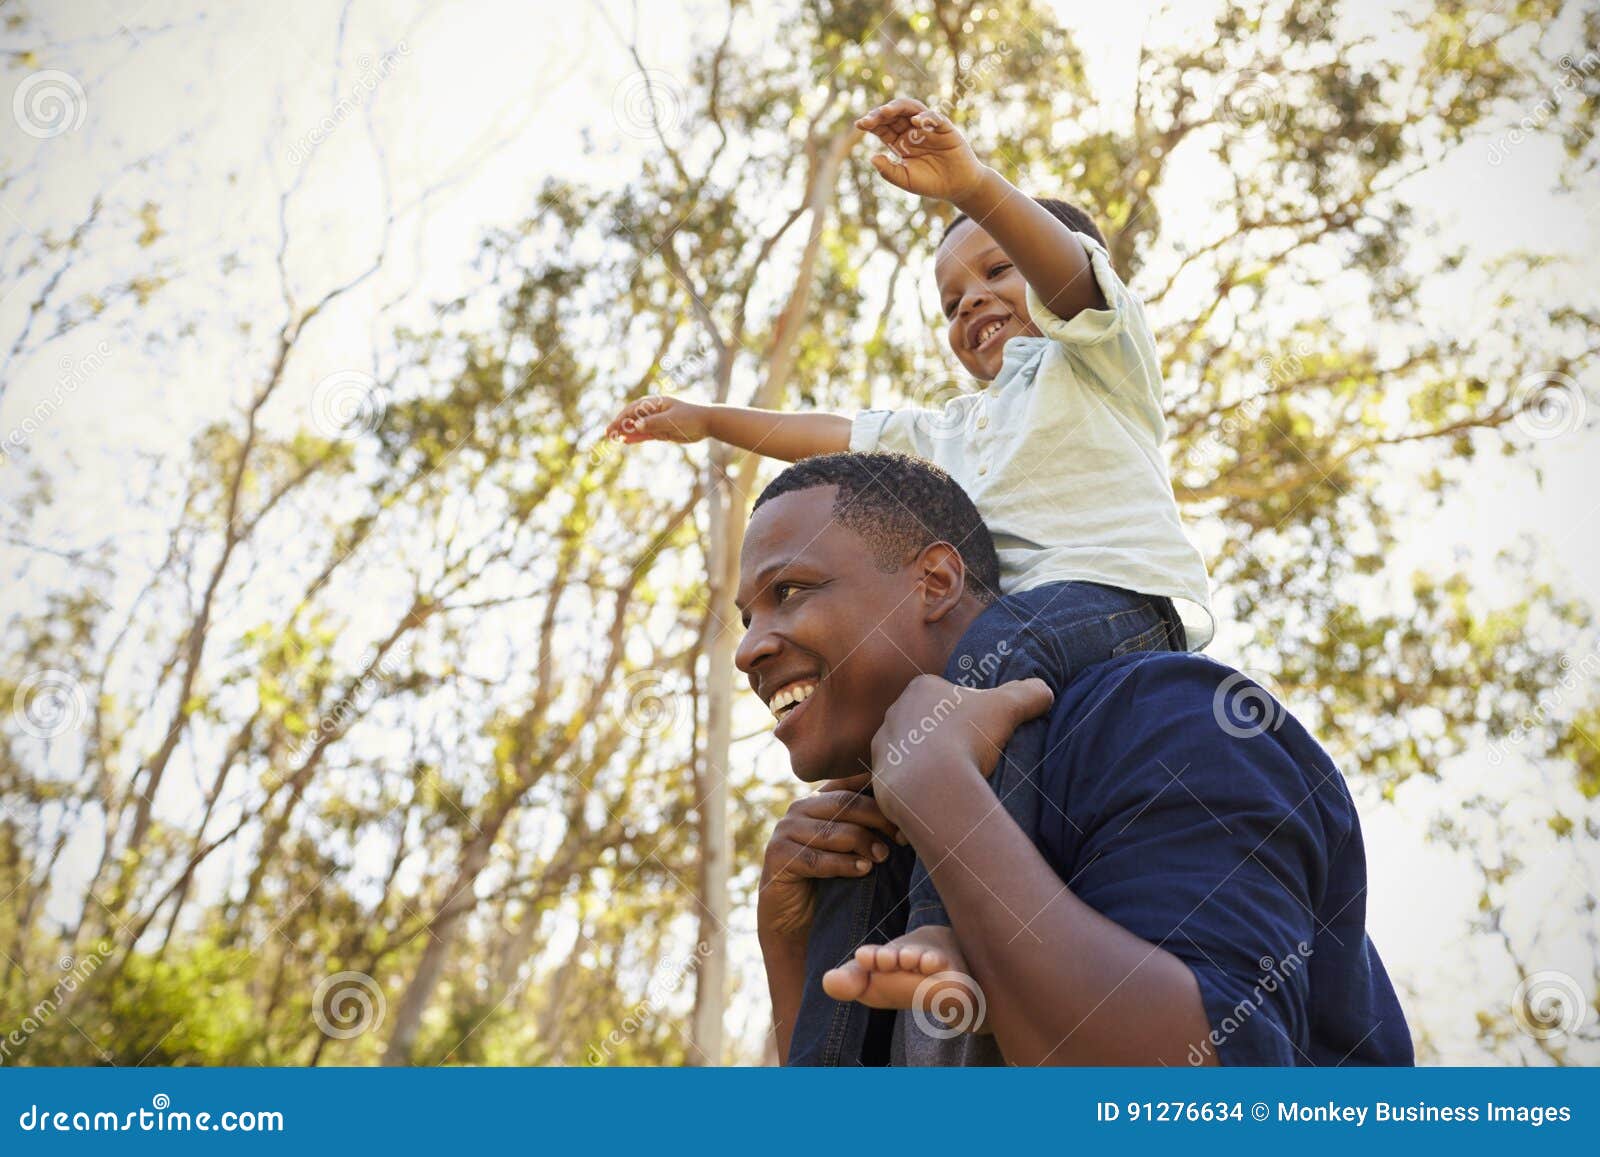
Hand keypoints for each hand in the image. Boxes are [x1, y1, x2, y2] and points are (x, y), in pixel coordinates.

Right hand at [604, 395, 710, 443]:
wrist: (708, 423)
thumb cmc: (691, 417)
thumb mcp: (672, 420)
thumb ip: (654, 423)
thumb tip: (635, 426)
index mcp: (655, 403)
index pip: (633, 410)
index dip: (621, 418)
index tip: (612, 427)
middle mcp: (654, 410)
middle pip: (632, 417)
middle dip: (619, 425)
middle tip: (608, 434)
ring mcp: (657, 420)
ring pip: (637, 426)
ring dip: (626, 432)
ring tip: (613, 438)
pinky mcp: (662, 430)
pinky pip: (645, 434)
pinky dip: (636, 437)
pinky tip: (626, 441)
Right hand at [758, 773, 904, 943]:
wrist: (794, 920)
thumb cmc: (831, 881)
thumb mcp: (851, 849)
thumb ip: (868, 826)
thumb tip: (909, 814)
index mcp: (819, 799)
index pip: (851, 782)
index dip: (881, 791)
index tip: (909, 809)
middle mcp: (799, 808)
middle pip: (845, 803)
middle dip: (878, 818)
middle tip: (902, 838)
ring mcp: (785, 830)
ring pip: (832, 830)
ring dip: (864, 843)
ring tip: (883, 857)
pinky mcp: (777, 856)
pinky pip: (816, 858)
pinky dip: (844, 864)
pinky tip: (863, 870)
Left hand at [855, 98, 987, 204]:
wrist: (957, 187)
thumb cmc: (930, 183)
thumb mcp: (905, 180)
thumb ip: (889, 171)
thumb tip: (871, 157)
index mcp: (899, 142)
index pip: (883, 127)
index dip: (871, 123)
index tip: (860, 124)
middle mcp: (912, 131)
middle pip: (894, 115)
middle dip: (881, 113)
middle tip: (871, 117)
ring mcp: (928, 128)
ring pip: (911, 109)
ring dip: (899, 107)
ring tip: (887, 111)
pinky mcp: (945, 128)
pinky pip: (934, 118)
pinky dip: (925, 118)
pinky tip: (916, 122)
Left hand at [868, 675, 1053, 828]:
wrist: (930, 785)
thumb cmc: (966, 738)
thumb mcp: (1007, 708)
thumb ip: (1027, 694)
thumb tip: (1044, 691)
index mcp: (920, 689)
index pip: (948, 697)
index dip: (968, 715)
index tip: (982, 734)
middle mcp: (895, 713)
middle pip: (928, 725)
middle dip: (946, 740)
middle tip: (970, 759)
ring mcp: (883, 746)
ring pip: (912, 754)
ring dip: (929, 767)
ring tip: (954, 784)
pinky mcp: (879, 776)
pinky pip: (902, 784)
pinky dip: (917, 793)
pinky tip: (936, 803)